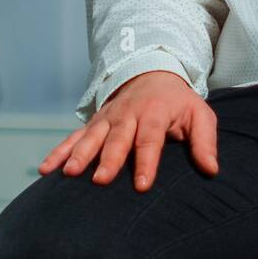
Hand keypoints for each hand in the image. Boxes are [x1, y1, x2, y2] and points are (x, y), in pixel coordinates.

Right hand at [38, 71, 217, 191]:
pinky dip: (59, 151)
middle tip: (100, 181)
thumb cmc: (178, 102)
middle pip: (116, 138)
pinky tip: (46, 169)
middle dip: (108, 159)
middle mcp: (126, 114)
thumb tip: (211, 169)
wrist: (152, 73)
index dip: (145, 161)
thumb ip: (205, 141)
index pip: (150, 139)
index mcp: (154, 112)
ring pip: (91, 137)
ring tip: (69, 173)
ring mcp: (107, 118)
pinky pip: (73, 137)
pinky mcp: (94, 123)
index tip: (141, 185)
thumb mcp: (199, 115)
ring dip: (79, 154)